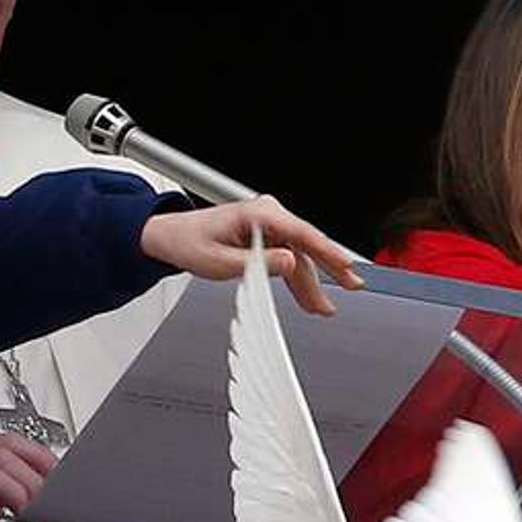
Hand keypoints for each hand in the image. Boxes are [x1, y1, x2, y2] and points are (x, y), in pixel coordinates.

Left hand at [141, 194, 365, 314]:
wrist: (169, 238)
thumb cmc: (188, 242)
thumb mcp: (221, 261)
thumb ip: (258, 264)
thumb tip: (291, 263)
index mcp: (259, 214)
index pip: (303, 233)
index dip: (328, 251)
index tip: (346, 267)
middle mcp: (268, 215)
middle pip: (307, 245)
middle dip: (328, 269)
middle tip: (352, 285)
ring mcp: (268, 226)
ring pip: (299, 256)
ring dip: (311, 282)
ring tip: (324, 307)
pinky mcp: (265, 238)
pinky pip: (289, 258)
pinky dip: (296, 279)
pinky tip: (308, 297)